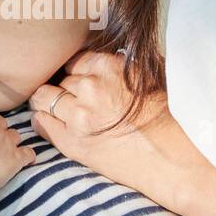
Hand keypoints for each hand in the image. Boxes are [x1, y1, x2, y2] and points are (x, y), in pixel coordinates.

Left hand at [29, 51, 200, 206]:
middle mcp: (90, 88)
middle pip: (60, 80)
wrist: (176, 160)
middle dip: (64, 88)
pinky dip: (42, 121)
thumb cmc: (170, 120)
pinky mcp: (70, 142)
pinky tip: (51, 123)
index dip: (76, 71)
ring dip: (47, 102)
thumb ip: (124, 66)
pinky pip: (40, 123)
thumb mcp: (151, 79)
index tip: (78, 79)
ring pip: (42, 98)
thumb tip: (110, 55)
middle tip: (72, 99)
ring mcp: (77, 115)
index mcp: (110, 68)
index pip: (75, 60)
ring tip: (57, 110)